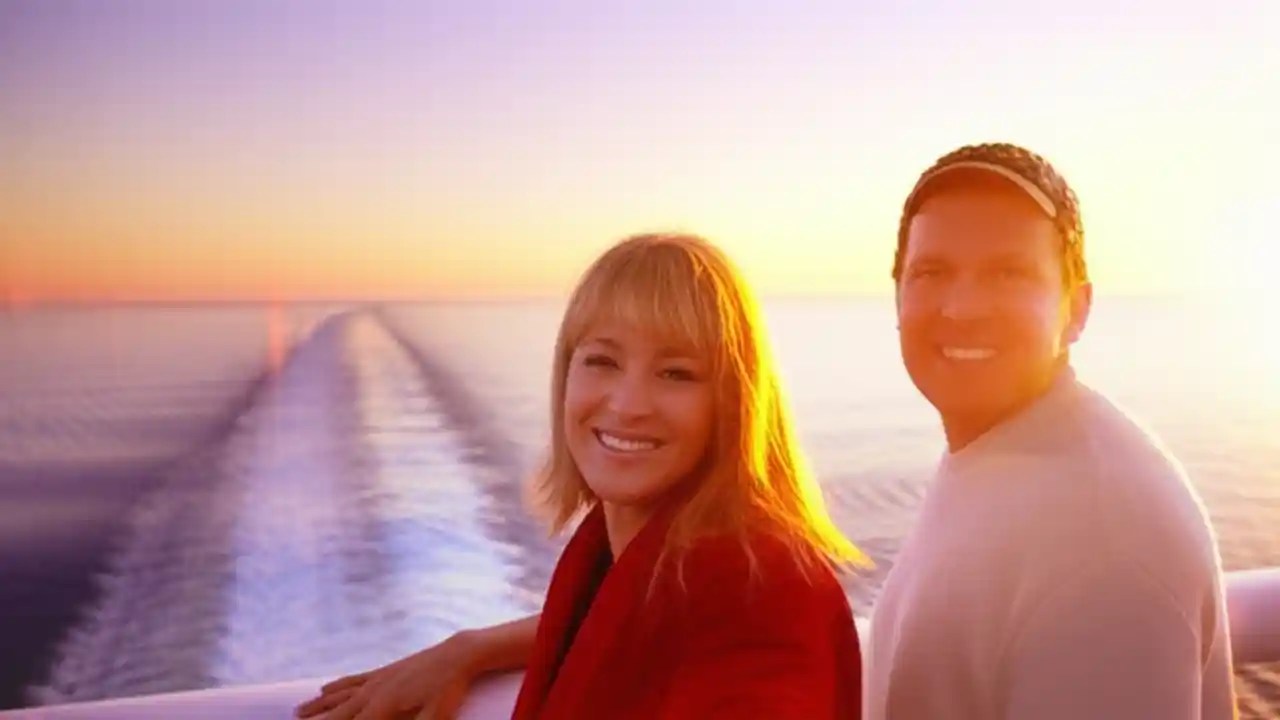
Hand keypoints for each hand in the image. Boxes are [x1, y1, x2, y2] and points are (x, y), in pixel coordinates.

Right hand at [294, 633, 479, 719]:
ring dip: (318, 706)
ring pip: (339, 696)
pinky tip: (324, 689)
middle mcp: (373, 693)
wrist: (457, 654)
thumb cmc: (448, 689)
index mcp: (382, 708)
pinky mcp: (383, 671)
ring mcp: (376, 680)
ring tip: (297, 714)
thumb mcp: (435, 719)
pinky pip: (353, 680)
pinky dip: (336, 686)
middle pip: (336, 713)